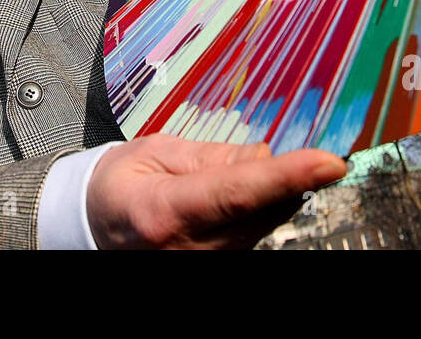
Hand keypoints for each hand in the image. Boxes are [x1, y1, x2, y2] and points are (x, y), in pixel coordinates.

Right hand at [85, 133, 347, 248]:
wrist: (91, 227)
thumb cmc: (119, 185)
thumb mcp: (156, 152)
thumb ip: (213, 157)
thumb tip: (265, 156)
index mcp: (166, 212)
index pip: (239, 192)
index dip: (288, 176)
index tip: (330, 162)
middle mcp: (189, 249)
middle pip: (263, 213)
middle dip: (289, 181)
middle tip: (304, 154)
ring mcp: (202, 265)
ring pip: (263, 227)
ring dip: (273, 197)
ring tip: (238, 177)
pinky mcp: (215, 268)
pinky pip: (253, 237)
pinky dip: (259, 212)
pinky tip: (243, 197)